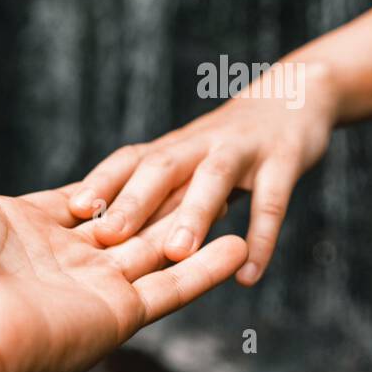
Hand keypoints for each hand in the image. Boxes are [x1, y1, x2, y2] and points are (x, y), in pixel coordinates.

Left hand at [0, 135, 248, 371]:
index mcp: (16, 232)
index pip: (73, 205)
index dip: (103, 189)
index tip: (134, 173)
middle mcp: (57, 264)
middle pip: (124, 230)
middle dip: (159, 212)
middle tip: (199, 189)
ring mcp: (89, 292)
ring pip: (158, 259)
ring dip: (197, 239)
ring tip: (230, 222)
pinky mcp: (117, 315)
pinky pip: (175, 288)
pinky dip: (210, 270)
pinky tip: (240, 252)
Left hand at [66, 61, 338, 285]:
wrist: (297, 96)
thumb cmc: (233, 143)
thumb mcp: (194, 158)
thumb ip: (165, 191)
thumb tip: (112, 237)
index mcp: (177, 147)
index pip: (132, 159)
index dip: (104, 181)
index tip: (75, 210)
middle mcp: (203, 144)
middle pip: (163, 167)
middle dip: (134, 200)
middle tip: (108, 237)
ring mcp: (245, 150)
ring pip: (213, 179)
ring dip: (194, 215)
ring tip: (177, 254)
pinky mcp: (285, 160)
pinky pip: (273, 202)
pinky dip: (261, 239)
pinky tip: (248, 275)